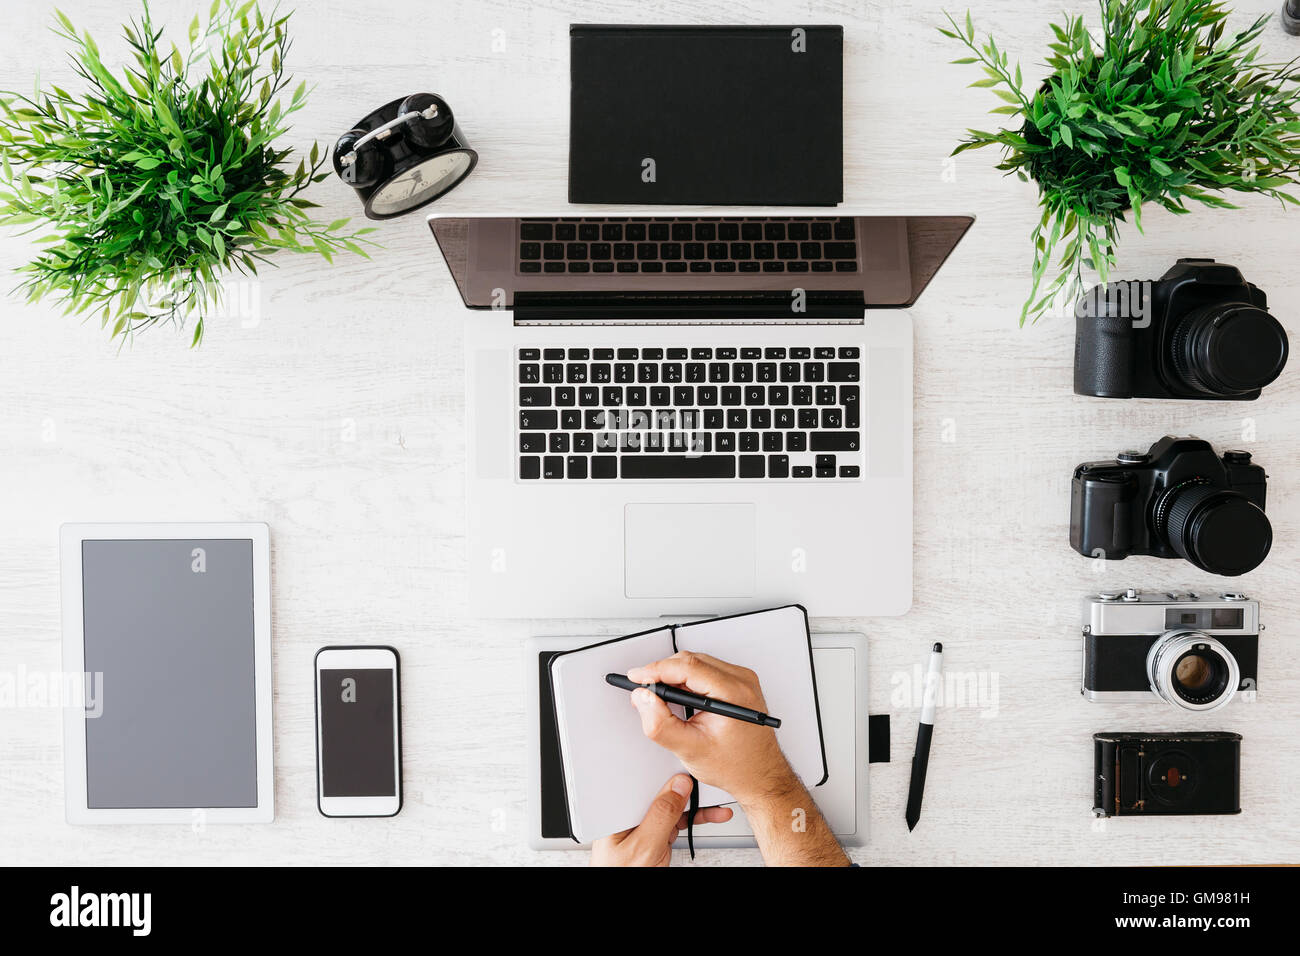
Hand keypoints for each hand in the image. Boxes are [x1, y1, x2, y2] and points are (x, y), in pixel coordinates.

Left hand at [590, 774, 732, 865]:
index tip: (691, 774)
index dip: (669, 774)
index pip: (645, 782)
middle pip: (662, 791)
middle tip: (711, 787)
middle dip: (688, 788)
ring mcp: (645, 824)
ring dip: (697, 805)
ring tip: (718, 806)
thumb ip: (660, 816)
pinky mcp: (657, 834)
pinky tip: (709, 815)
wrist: (621, 902)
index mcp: (619, 810)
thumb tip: (678, 787)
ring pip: (675, 806)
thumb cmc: (620, 873)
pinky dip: (694, 819)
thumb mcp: (643, 846)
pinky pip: (678, 821)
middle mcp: (632, 814)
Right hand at [626, 652, 798, 807]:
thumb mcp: (690, 750)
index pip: (687, 667)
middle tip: (644, 691)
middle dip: (662, 673)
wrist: (760, 776)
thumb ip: (661, 724)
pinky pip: (706, 671)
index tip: (637, 677)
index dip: (656, 670)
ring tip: (659, 697)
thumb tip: (644, 699)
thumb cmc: (736, 766)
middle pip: (691, 661)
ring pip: (697, 664)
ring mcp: (743, 681)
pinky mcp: (739, 684)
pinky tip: (677, 697)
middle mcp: (742, 681)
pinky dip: (687, 681)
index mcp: (734, 693)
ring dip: (674, 677)